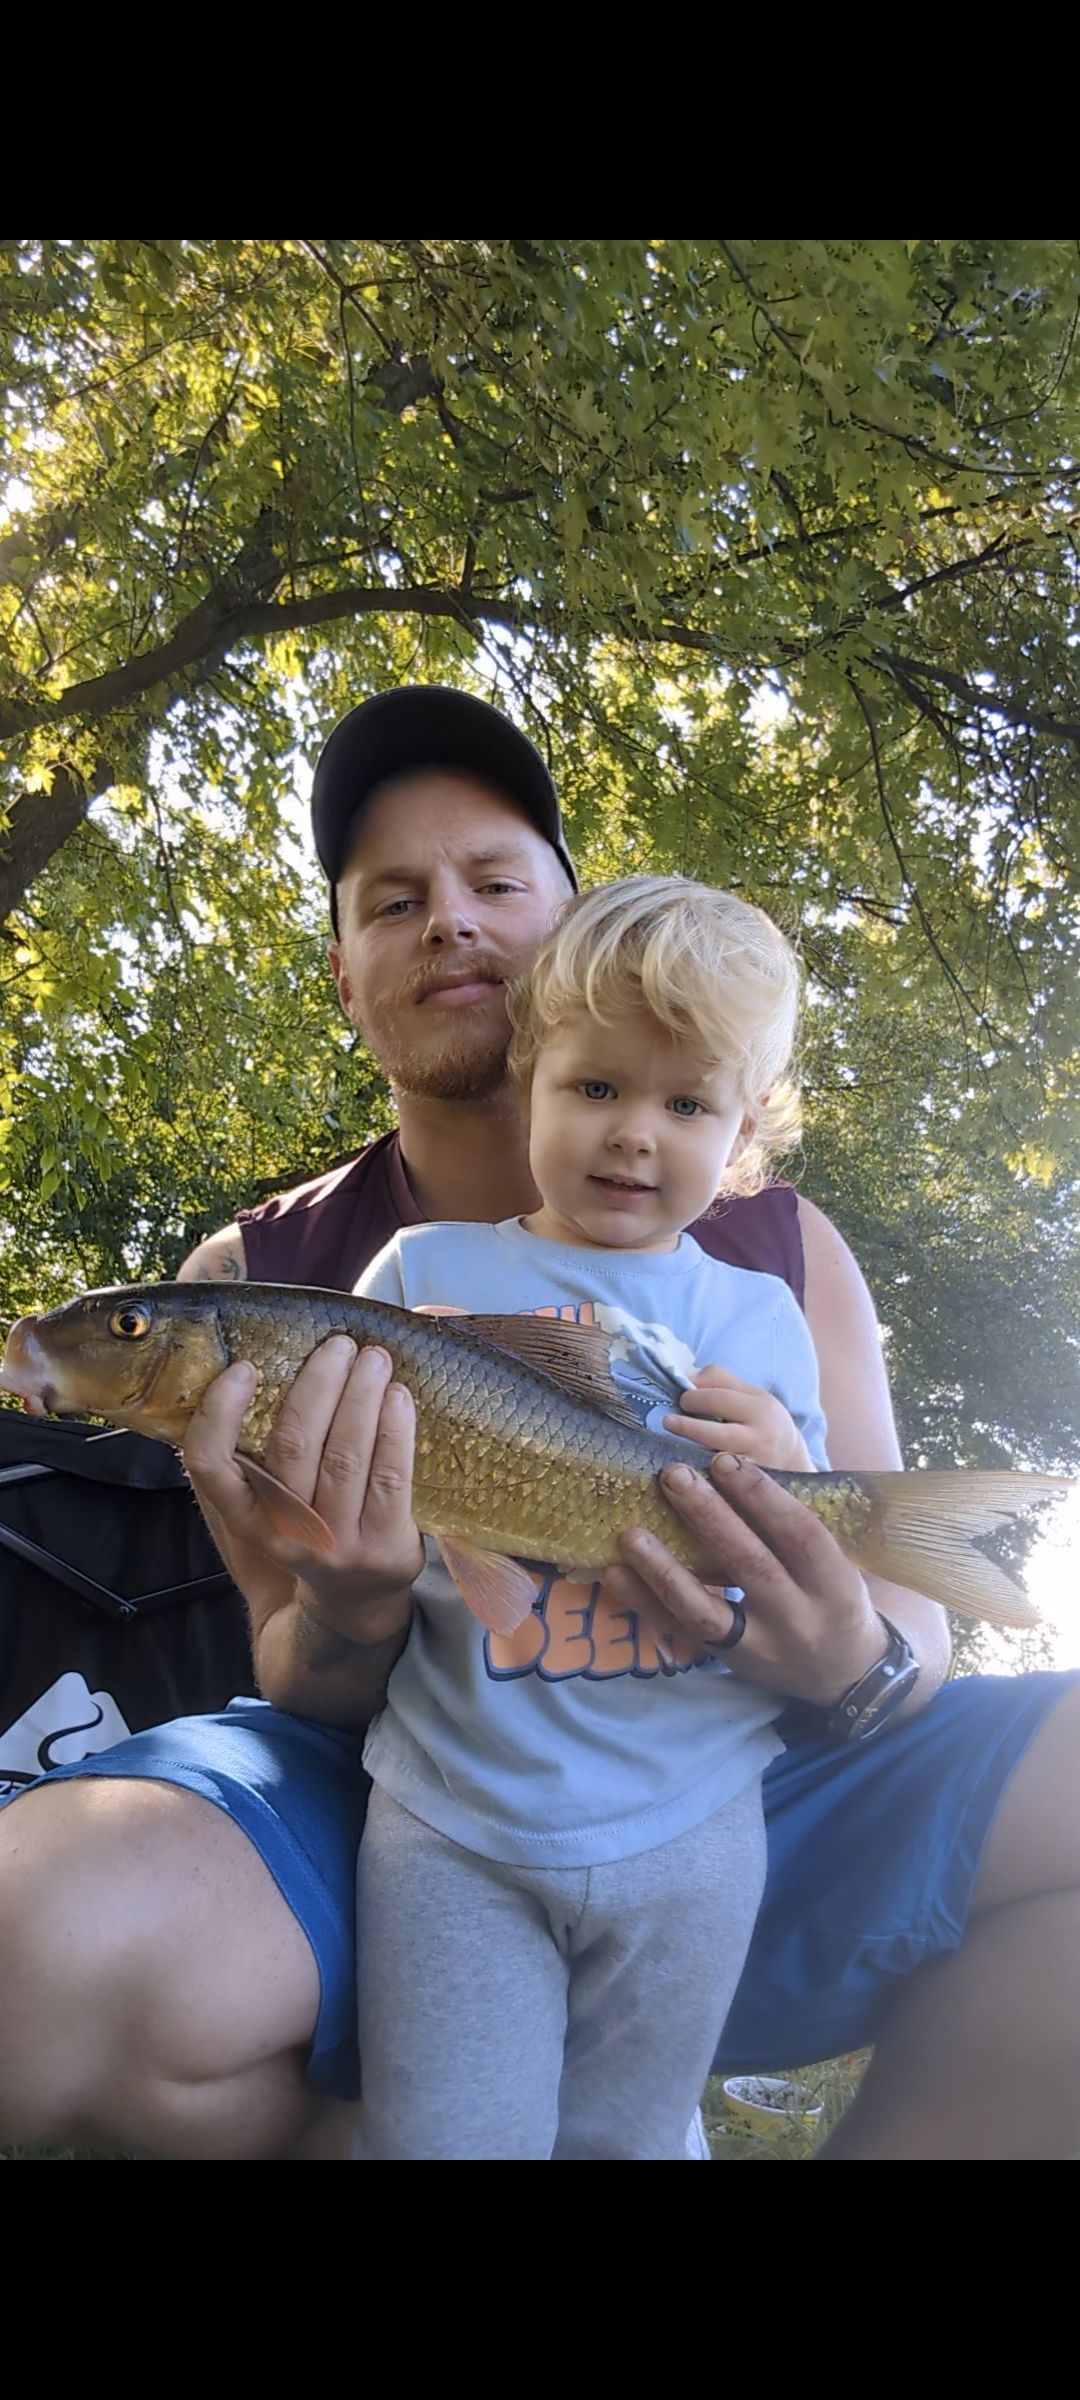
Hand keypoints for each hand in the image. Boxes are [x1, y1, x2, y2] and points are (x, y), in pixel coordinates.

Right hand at [182, 1336, 422, 1643]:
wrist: (351, 1603)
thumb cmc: (305, 1530)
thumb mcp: (264, 1505)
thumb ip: (245, 1456)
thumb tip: (242, 1366)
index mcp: (244, 1515)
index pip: (210, 1465)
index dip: (220, 1413)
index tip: (245, 1368)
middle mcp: (285, 1533)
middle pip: (292, 1446)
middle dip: (318, 1384)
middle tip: (338, 1344)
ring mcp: (336, 1543)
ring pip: (344, 1455)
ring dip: (361, 1395)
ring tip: (374, 1358)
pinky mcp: (384, 1546)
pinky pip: (390, 1476)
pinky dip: (394, 1429)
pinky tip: (398, 1396)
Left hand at [605, 1452, 888, 1707]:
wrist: (841, 1674)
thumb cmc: (833, 1598)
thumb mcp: (836, 1564)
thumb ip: (792, 1529)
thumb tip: (730, 1471)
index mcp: (834, 1584)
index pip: (800, 1535)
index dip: (762, 1496)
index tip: (724, 1460)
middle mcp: (798, 1617)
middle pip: (750, 1565)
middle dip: (709, 1517)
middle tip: (673, 1475)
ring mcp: (759, 1645)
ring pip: (706, 1610)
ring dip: (664, 1569)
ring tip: (630, 1533)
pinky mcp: (726, 1660)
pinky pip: (679, 1631)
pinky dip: (644, 1602)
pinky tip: (616, 1573)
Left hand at [664, 1364, 814, 1469]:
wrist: (790, 1458)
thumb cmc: (760, 1421)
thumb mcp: (749, 1394)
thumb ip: (720, 1380)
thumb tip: (688, 1377)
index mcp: (760, 1409)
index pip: (721, 1399)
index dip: (694, 1397)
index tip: (681, 1400)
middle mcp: (760, 1439)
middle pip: (718, 1433)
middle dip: (689, 1426)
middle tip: (668, 1421)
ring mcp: (754, 1467)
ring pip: (718, 1462)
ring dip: (691, 1453)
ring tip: (670, 1443)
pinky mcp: (747, 1488)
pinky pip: (720, 1483)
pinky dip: (701, 1476)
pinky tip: (685, 1470)